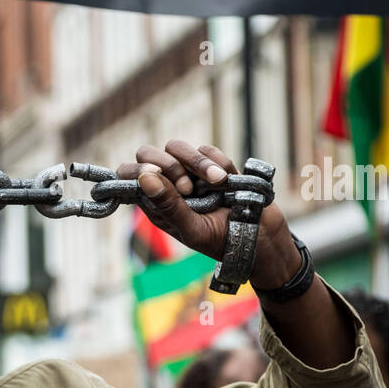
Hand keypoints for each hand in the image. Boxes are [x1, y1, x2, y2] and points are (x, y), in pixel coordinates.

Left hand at [116, 140, 300, 289]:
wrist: (260, 236)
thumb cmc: (221, 240)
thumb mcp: (192, 228)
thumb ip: (168, 204)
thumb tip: (145, 177)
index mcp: (155, 203)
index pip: (128, 175)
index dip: (134, 171)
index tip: (151, 175)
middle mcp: (167, 184)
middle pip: (148, 153)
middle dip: (168, 165)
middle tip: (186, 189)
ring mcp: (189, 172)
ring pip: (176, 147)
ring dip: (196, 163)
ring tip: (217, 184)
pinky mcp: (212, 164)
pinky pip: (206, 149)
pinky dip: (217, 162)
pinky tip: (227, 181)